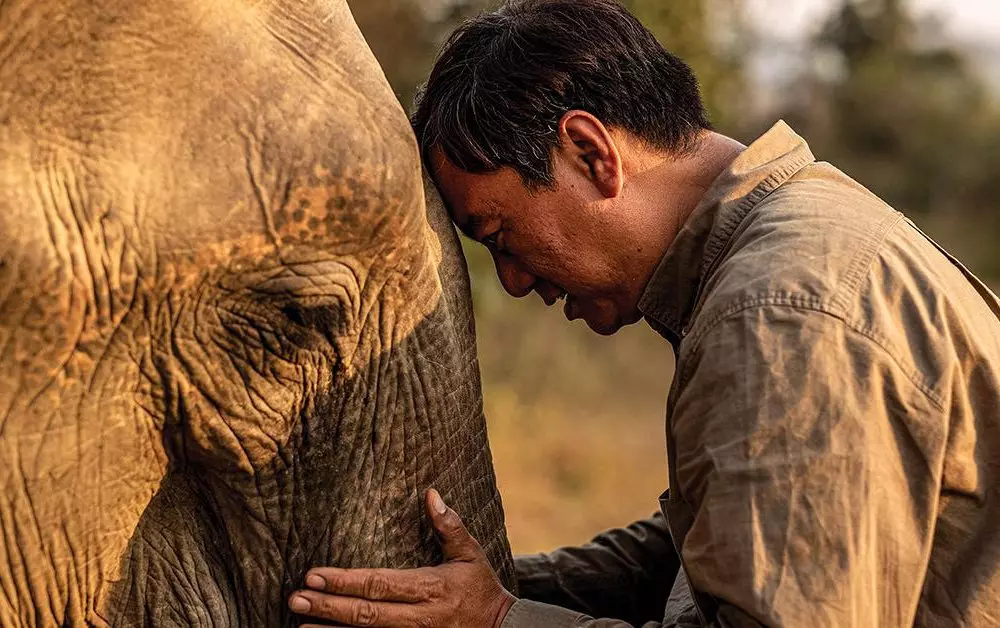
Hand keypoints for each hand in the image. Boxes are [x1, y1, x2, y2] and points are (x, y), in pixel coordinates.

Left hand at [289, 489, 516, 626]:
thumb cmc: (481, 587)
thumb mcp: (470, 553)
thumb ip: (449, 525)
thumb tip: (431, 493)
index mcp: (429, 588)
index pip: (379, 584)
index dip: (345, 581)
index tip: (314, 574)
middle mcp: (418, 617)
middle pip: (366, 614)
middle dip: (328, 606)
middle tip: (295, 597)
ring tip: (300, 621)